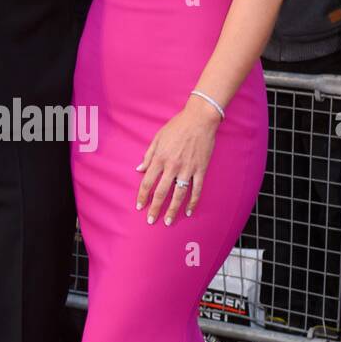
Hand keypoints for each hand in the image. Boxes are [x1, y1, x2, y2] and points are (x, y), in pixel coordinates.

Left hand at [135, 98, 221, 224]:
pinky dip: (193, 202)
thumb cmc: (177, 126)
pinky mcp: (200, 169)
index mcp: (160, 158)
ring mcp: (187, 169)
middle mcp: (172, 166)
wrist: (199, 119)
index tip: (139, 207)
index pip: (147, 182)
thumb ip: (148, 155)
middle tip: (151, 220)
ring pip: (179, 194)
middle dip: (155, 208)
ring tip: (168, 222)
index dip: (142, 196)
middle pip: (161, 192)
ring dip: (173, 210)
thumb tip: (139, 169)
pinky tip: (188, 211)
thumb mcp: (157, 138)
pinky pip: (196, 189)